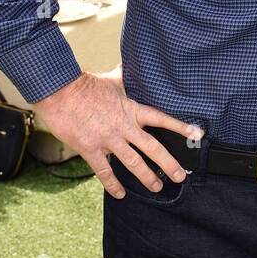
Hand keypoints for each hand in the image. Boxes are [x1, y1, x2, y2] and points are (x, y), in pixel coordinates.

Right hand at [36, 69, 202, 197]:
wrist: (59, 92)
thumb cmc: (85, 85)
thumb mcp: (112, 80)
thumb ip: (125, 78)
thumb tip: (132, 63)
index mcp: (132, 109)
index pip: (162, 119)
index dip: (181, 127)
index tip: (197, 134)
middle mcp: (124, 126)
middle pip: (153, 148)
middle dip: (169, 164)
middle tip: (180, 177)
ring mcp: (108, 140)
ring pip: (133, 163)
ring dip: (146, 177)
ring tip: (157, 187)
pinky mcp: (90, 149)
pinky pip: (104, 171)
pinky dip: (112, 184)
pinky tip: (120, 194)